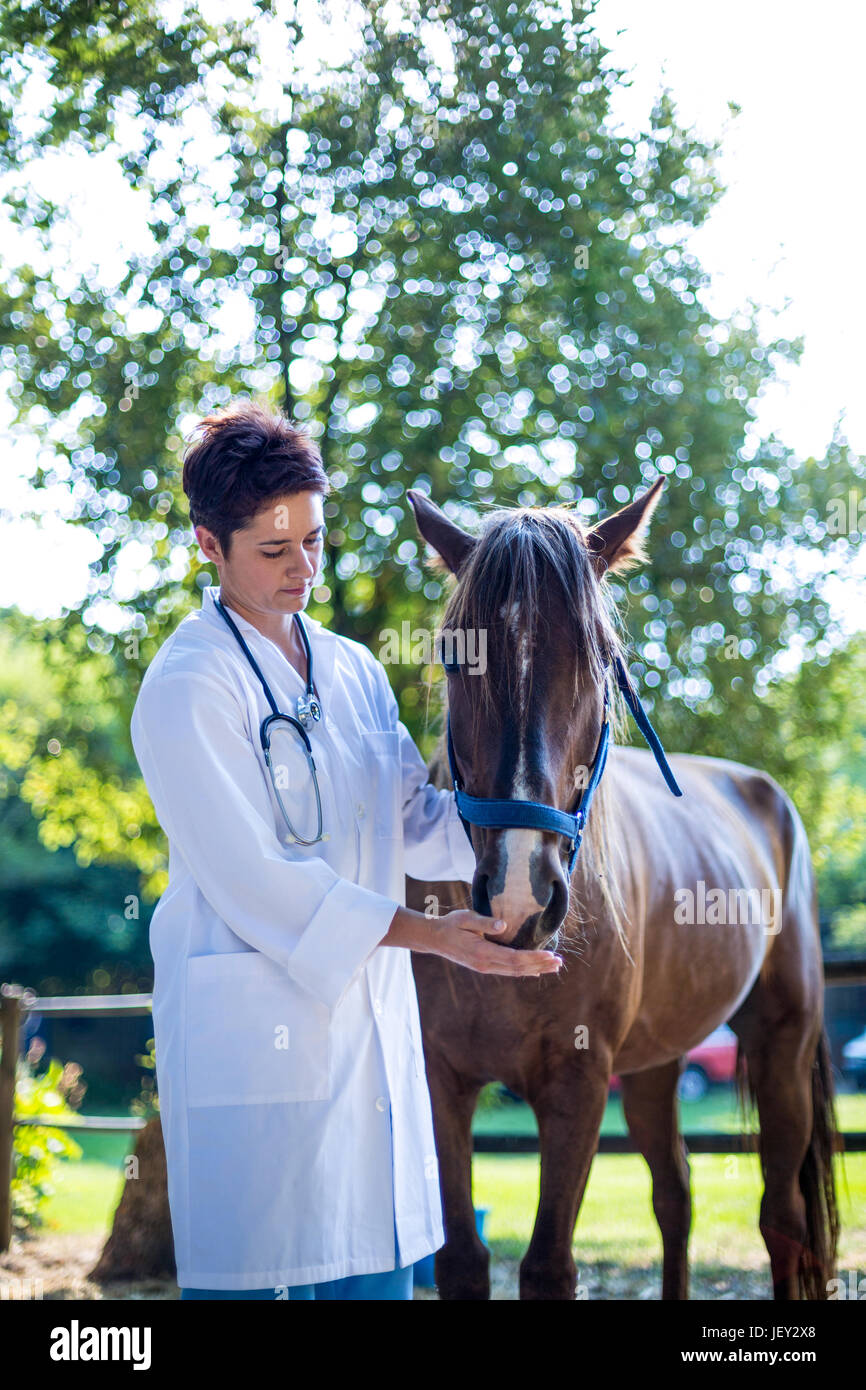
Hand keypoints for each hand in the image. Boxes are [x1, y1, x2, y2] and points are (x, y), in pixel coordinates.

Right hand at [430, 909, 562, 976]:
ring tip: (553, 967)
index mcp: (482, 952)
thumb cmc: (450, 924)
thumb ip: (484, 922)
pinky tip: (535, 971)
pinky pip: (507, 970)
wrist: (434, 938)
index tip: (551, 955)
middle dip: (540, 965)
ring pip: (514, 971)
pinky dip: (523, 970)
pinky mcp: (484, 966)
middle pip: (518, 968)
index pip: (514, 958)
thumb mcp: (465, 918)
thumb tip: (503, 925)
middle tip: (559, 962)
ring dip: (535, 969)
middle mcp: (485, 964)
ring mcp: (484, 967)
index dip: (534, 958)